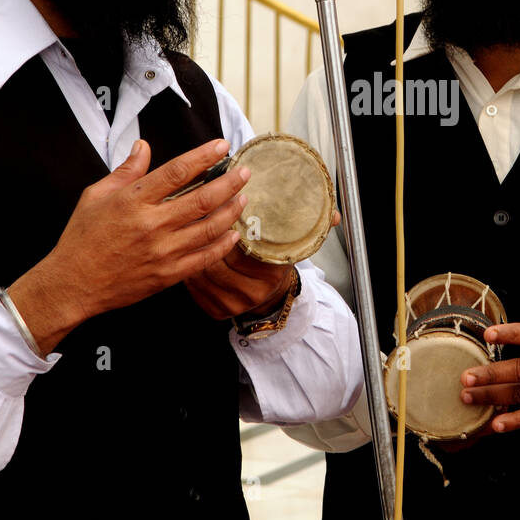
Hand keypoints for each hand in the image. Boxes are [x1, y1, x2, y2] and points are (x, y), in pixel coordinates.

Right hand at [8, 138, 247, 351]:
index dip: (203, 156)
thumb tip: (143, 146)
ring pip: (208, 228)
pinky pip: (204, 258)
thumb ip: (125, 171)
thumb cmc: (82, 238)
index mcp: (132, 201)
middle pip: (201, 199)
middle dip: (228, 183)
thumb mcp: (95, 196)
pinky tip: (233, 234)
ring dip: (230, 211)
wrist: (72, 284)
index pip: (176, 171)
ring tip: (243, 198)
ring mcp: (162, 252)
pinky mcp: (167, 275)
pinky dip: (222, 245)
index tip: (222, 145)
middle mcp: (151, 224)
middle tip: (244, 172)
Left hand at [184, 207, 340, 319]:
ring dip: (192, 249)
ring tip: (187, 226)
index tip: (221, 208)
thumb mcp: (295, 248)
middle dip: (205, 234)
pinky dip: (187, 265)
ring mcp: (230, 305)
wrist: (272, 302)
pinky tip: (184, 249)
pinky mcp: (214, 311)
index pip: (244, 248)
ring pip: (202, 271)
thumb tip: (335, 216)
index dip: (230, 227)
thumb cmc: (276, 267)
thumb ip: (311, 229)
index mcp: (271, 274)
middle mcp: (251, 293)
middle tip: (196, 212)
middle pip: (219, 258)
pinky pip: (194, 285)